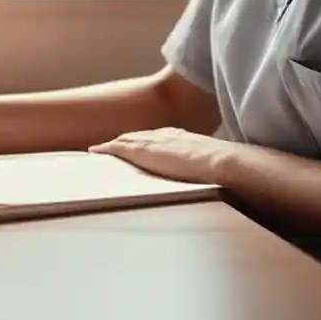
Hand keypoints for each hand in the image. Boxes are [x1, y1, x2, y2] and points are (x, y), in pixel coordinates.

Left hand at [89, 127, 236, 184]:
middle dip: (126, 140)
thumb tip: (220, 184)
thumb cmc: (225, 169)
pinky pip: (117, 147)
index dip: (146, 141)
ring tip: (100, 150)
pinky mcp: (142, 150)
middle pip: (140, 136)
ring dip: (114, 145)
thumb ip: (210, 171)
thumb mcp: (215, 167)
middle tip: (112, 146)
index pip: (159, 138)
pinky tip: (94, 152)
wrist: (222, 162)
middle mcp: (166, 135)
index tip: (138, 145)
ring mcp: (153, 141)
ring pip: (126, 140)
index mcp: (183, 138)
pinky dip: (105, 149)